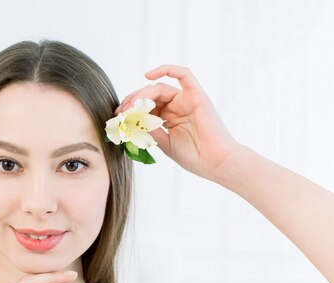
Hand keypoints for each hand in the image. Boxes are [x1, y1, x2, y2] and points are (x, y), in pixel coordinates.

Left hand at [115, 65, 243, 180]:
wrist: (215, 162)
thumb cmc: (194, 157)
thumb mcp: (164, 143)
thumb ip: (150, 129)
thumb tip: (131, 118)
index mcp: (170, 119)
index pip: (147, 107)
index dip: (131, 110)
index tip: (118, 117)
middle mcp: (178, 107)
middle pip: (151, 96)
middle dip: (133, 102)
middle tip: (121, 111)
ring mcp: (187, 100)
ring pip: (160, 88)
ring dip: (142, 94)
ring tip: (131, 105)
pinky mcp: (196, 95)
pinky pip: (183, 74)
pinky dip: (166, 69)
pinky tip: (148, 75)